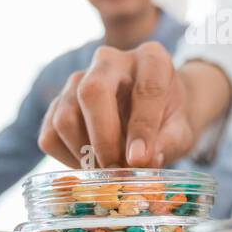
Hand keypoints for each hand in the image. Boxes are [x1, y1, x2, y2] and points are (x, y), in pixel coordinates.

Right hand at [38, 42, 195, 168]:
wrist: (153, 113)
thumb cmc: (169, 120)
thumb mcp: (181, 131)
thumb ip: (167, 143)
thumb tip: (142, 162)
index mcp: (151, 58)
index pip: (145, 89)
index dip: (142, 128)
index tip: (140, 160)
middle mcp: (110, 60)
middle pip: (92, 92)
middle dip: (103, 138)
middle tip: (116, 170)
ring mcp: (78, 79)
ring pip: (65, 116)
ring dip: (84, 154)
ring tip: (108, 172)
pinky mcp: (58, 103)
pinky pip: (50, 134)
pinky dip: (68, 159)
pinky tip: (91, 167)